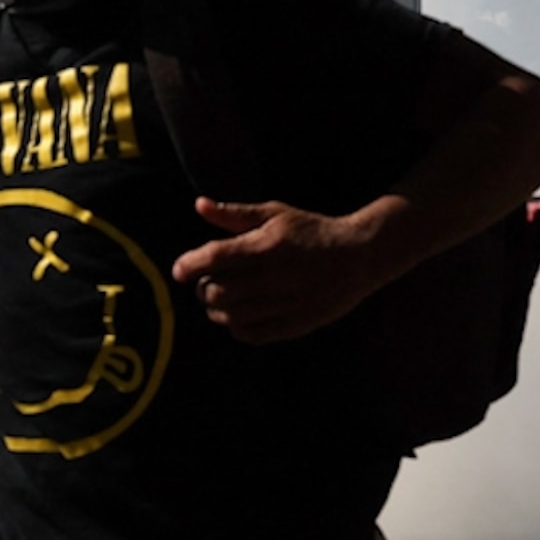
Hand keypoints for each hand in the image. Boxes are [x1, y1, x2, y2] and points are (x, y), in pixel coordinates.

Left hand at [170, 198, 400, 342]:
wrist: (360, 256)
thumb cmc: (312, 231)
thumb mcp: (276, 214)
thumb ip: (235, 214)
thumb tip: (200, 205)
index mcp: (268, 245)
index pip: (216, 257)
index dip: (190, 265)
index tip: (180, 270)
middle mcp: (276, 275)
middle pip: (218, 291)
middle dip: (203, 288)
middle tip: (206, 284)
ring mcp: (287, 303)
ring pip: (231, 315)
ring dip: (216, 309)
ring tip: (220, 299)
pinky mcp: (296, 324)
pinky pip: (251, 334)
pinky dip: (236, 327)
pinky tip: (239, 314)